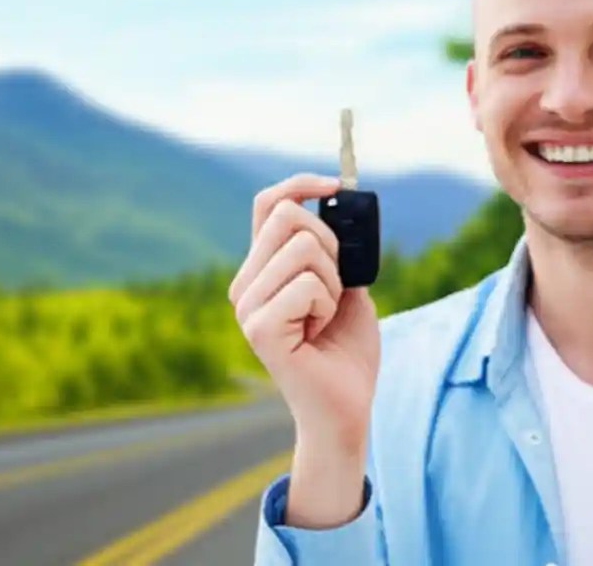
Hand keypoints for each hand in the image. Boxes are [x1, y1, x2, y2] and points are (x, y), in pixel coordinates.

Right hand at [229, 173, 380, 456]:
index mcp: (261, 271)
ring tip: (325, 317)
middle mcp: (245, 285)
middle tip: (335, 289)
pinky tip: (319, 332)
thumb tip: (338, 207)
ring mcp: (247, 306)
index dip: (300, 185)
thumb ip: (335, 250)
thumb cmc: (345, 352)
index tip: (336, 185)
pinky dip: (328, 305)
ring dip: (333, 282)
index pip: (268, 205)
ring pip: (305, 248)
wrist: (346, 408)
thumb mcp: (346, 286)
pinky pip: (308, 284)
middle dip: (331, 245)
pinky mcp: (259, 328)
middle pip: (288, 216)